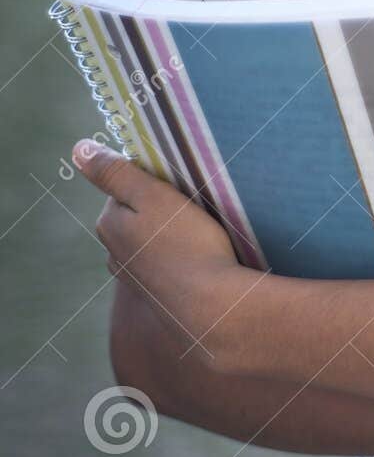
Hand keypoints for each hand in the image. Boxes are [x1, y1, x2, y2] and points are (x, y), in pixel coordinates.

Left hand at [73, 139, 261, 366]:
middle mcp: (113, 252)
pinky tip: (198, 260)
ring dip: (170, 234)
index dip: (154, 181)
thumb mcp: (153, 196)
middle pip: (136, 213)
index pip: (124, 186)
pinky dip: (178, 257)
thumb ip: (115, 172)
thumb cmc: (187, 244)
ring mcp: (134, 276)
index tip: (180, 187)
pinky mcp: (155, 293)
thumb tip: (78, 149)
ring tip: (200, 236)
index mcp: (109, 224)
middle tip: (193, 210)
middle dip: (160, 208)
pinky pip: (164, 263)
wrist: (213, 306)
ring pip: (150, 240)